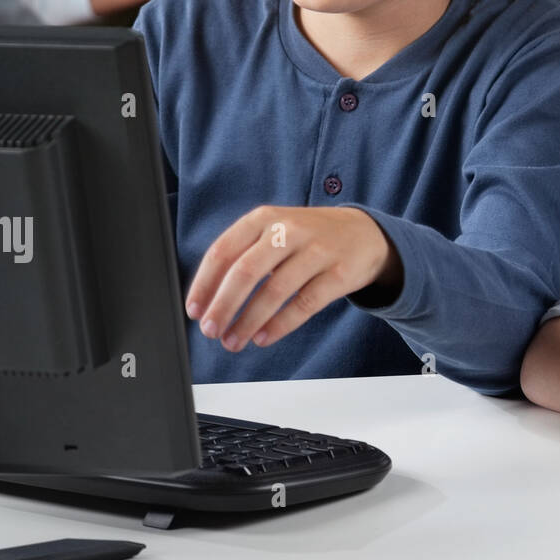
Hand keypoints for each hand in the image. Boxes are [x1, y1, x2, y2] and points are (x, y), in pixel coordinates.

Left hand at [185, 205, 400, 350]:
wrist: (365, 233)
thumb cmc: (307, 238)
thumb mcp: (274, 231)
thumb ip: (242, 255)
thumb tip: (207, 298)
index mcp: (265, 218)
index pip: (224, 251)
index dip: (205, 284)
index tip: (194, 310)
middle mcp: (289, 230)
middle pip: (246, 271)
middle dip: (223, 306)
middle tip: (210, 331)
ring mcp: (317, 250)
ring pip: (274, 291)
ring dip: (248, 321)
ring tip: (234, 341)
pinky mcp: (339, 273)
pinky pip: (304, 304)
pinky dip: (280, 325)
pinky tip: (264, 337)